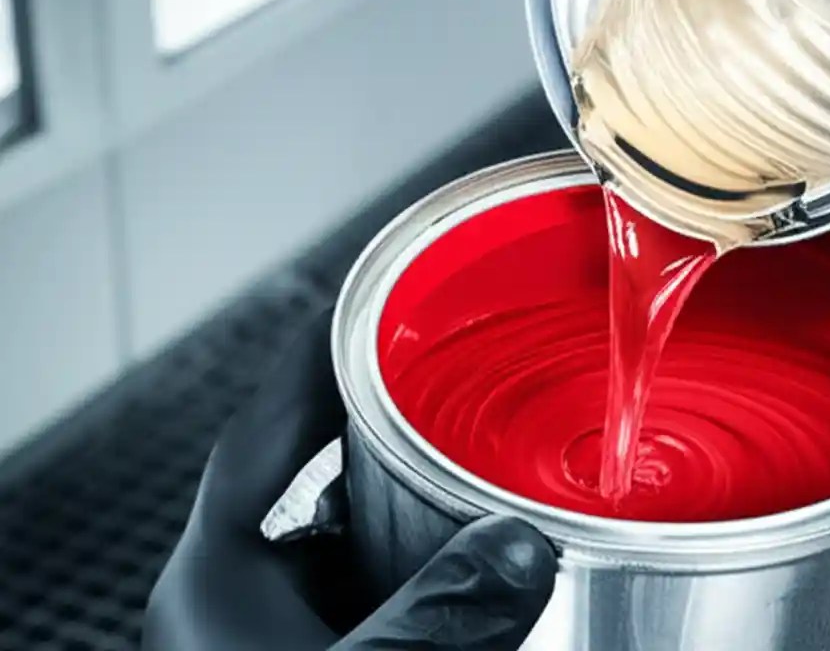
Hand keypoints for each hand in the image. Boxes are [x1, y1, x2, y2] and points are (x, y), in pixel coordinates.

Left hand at [143, 309, 555, 650]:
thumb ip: (432, 612)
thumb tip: (518, 546)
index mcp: (219, 577)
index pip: (263, 433)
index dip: (316, 359)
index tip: (369, 304)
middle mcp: (238, 596)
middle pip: (312, 478)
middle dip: (388, 437)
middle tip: (456, 397)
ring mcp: (274, 631)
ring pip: (346, 538)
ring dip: (409, 511)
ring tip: (481, 485)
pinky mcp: (314, 650)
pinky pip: (366, 588)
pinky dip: (413, 566)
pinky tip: (464, 569)